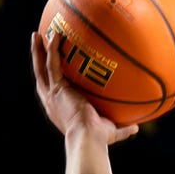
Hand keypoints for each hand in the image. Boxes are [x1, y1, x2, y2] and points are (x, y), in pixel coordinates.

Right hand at [30, 32, 141, 146]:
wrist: (89, 138)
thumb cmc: (99, 139)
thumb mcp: (111, 131)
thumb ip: (123, 128)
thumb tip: (137, 127)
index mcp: (60, 108)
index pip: (52, 89)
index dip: (49, 77)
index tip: (50, 65)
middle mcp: (52, 101)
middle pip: (41, 74)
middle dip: (38, 58)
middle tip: (38, 43)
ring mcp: (52, 94)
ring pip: (41, 67)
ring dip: (38, 50)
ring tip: (37, 34)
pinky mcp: (57, 88)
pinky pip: (52, 64)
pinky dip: (52, 50)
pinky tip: (55, 36)